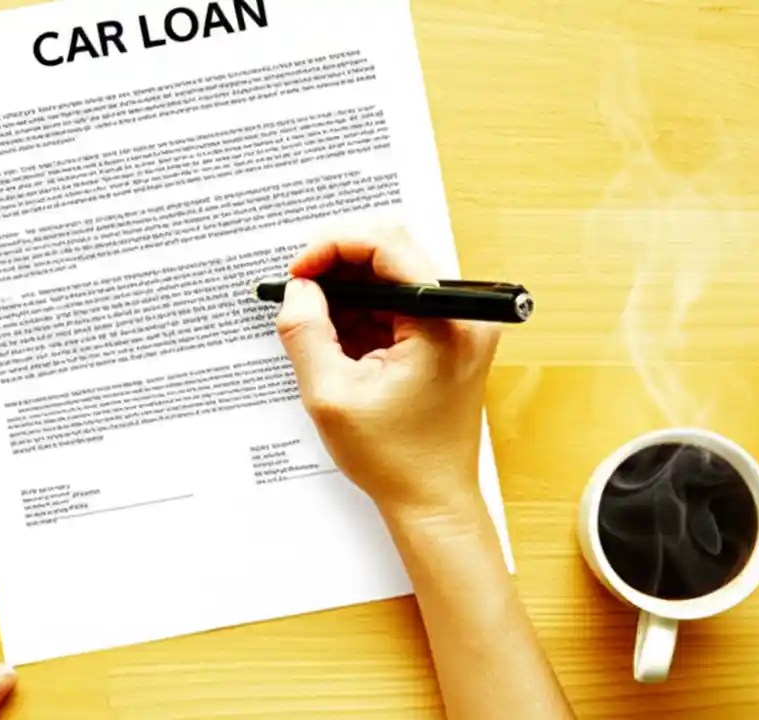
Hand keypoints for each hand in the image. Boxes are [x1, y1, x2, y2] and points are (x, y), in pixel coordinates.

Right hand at [275, 229, 499, 522]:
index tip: (297, 273)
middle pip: (390, 251)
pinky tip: (342, 344)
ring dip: (347, 292)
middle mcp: (462, 314)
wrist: (432, 500)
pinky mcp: (448, 335)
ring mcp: (459, 324)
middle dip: (336, 266)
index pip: (386, 244)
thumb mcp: (330, 395)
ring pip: (390, 274)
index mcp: (444, 322)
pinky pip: (397, 301)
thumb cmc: (394, 460)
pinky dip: (362, 312)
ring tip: (320, 331)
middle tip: (299, 294)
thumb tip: (296, 289)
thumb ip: (305, 333)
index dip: (331, 246)